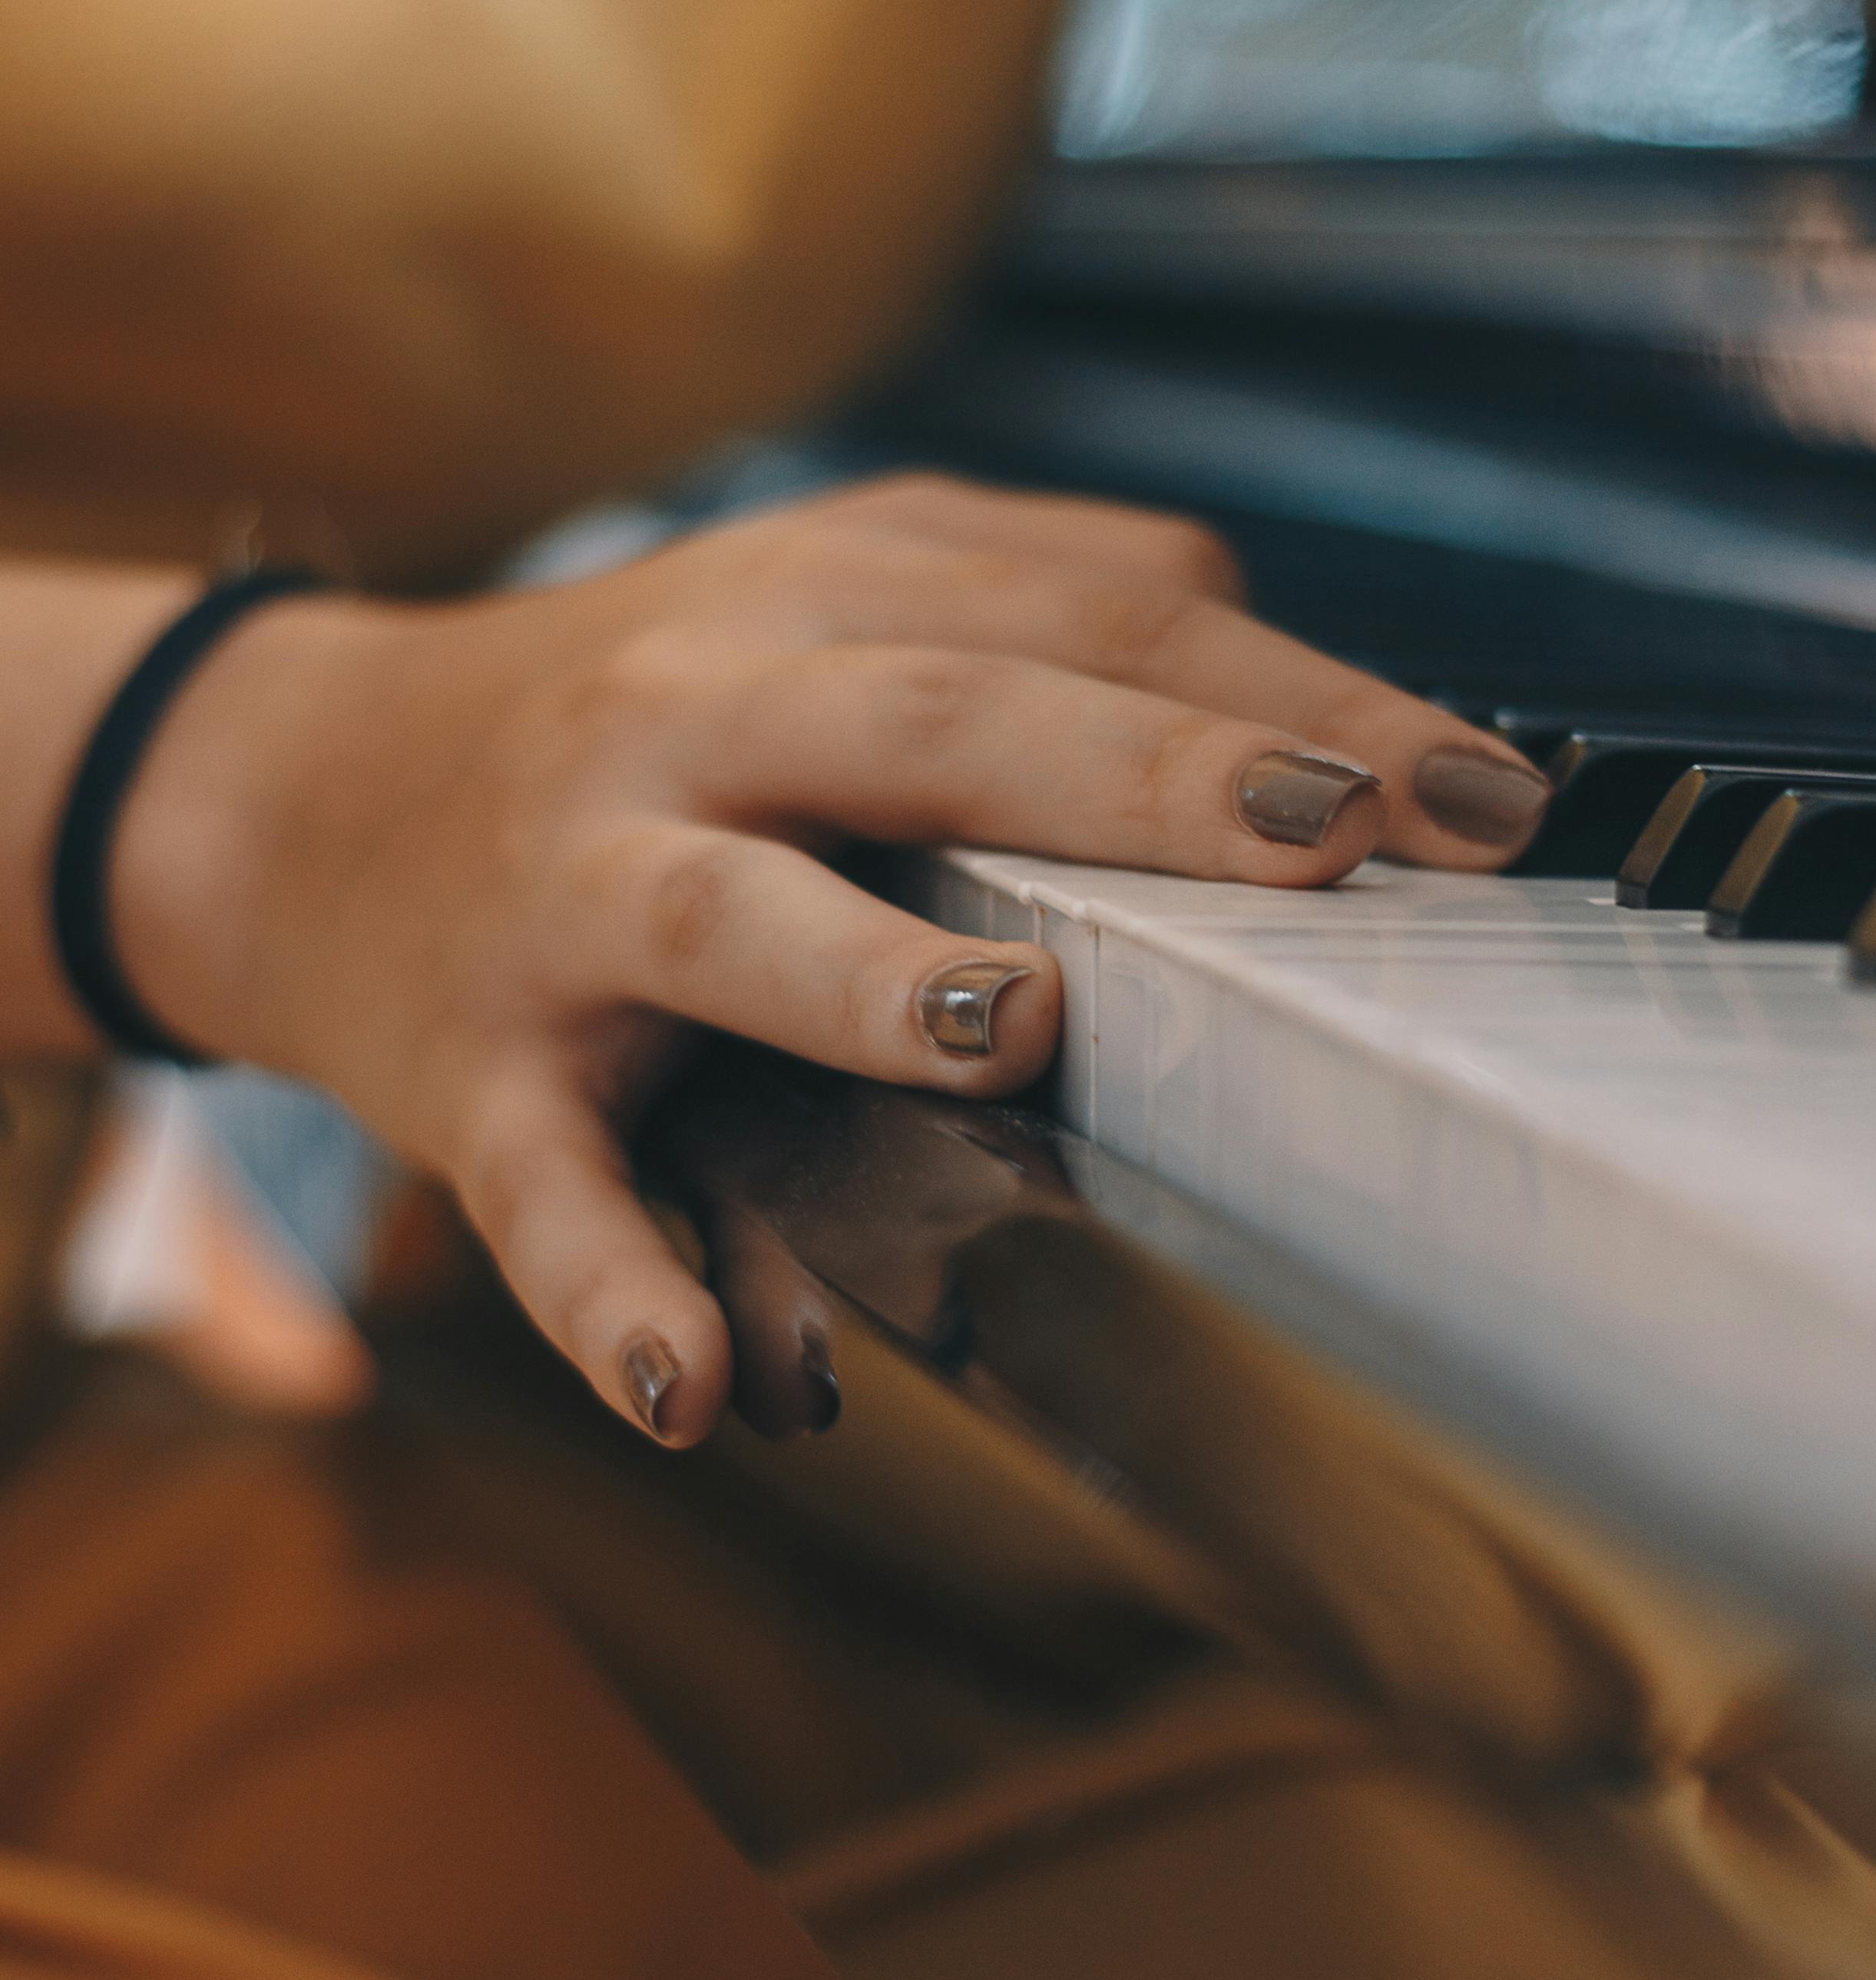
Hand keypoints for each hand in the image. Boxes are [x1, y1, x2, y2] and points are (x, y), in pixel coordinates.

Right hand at [112, 475, 1546, 1445]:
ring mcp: (579, 896)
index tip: (1484, 794)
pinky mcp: (481, 1072)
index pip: (1087, 621)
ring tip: (1009, 1031)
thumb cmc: (631, 709)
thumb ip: (1033, 587)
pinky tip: (695, 1392)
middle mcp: (699, 720)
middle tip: (1338, 836)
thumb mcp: (817, 587)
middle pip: (940, 725)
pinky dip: (610, 1293)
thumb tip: (1268, 631)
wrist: (287, 795)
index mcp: (819, 602)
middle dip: (1147, 779)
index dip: (1292, 694)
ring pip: (726, 921)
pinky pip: (544, 1195)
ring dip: (864, 977)